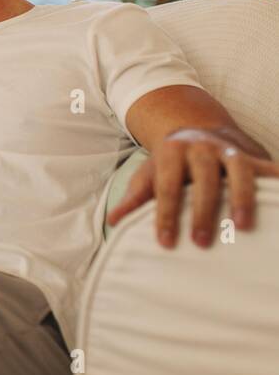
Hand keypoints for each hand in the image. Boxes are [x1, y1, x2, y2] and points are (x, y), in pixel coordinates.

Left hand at [107, 128, 275, 247]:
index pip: (166, 186)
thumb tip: (113, 220)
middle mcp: (201, 148)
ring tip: (244, 227)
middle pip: (202, 178)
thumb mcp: (148, 175)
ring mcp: (228, 151)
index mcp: (171, 153)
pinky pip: (267, 168)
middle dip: (202, 210)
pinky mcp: (251, 157)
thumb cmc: (168, 163)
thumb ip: (134, 197)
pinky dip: (276, 180)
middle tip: (202, 242)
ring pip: (238, 171)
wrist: (195, 131)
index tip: (166, 243)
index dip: (165, 215)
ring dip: (242, 198)